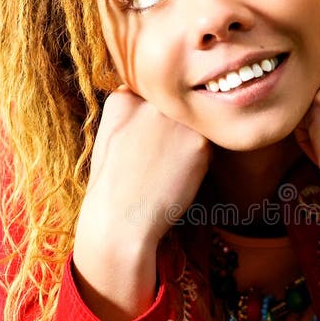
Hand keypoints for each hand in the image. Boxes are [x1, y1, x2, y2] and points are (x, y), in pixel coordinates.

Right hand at [73, 86, 210, 320]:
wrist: (120, 221)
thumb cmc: (113, 188)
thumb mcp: (110, 137)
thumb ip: (132, 113)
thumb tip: (157, 104)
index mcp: (123, 98)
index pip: (154, 100)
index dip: (153, 128)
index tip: (144, 150)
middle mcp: (150, 101)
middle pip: (178, 110)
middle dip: (174, 132)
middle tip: (158, 163)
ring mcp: (175, 119)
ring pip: (195, 126)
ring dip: (189, 144)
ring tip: (166, 170)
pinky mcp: (198, 141)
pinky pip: (209, 146)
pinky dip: (200, 162)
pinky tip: (178, 178)